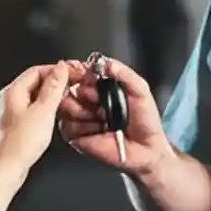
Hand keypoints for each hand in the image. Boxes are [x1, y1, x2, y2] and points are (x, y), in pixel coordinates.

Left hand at [0, 62, 72, 172]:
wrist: (4, 170)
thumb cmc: (18, 145)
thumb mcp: (43, 111)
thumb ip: (54, 88)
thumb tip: (61, 69)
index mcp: (12, 92)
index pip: (37, 70)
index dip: (57, 70)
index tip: (72, 73)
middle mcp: (6, 100)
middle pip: (34, 83)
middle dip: (55, 84)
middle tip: (72, 87)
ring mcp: (8, 114)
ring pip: (33, 98)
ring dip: (50, 98)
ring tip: (65, 103)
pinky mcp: (12, 128)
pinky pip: (30, 112)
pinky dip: (43, 111)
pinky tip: (51, 119)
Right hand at [57, 57, 171, 175]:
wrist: (146, 149)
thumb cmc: (145, 121)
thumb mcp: (140, 90)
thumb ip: (124, 73)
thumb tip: (106, 62)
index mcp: (101, 89)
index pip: (81, 74)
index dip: (80, 73)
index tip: (87, 76)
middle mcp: (88, 102)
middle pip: (67, 88)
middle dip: (83, 93)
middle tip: (97, 99)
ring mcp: (81, 118)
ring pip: (65, 106)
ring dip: (83, 111)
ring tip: (102, 117)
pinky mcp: (76, 136)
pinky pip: (67, 126)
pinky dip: (83, 127)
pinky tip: (98, 130)